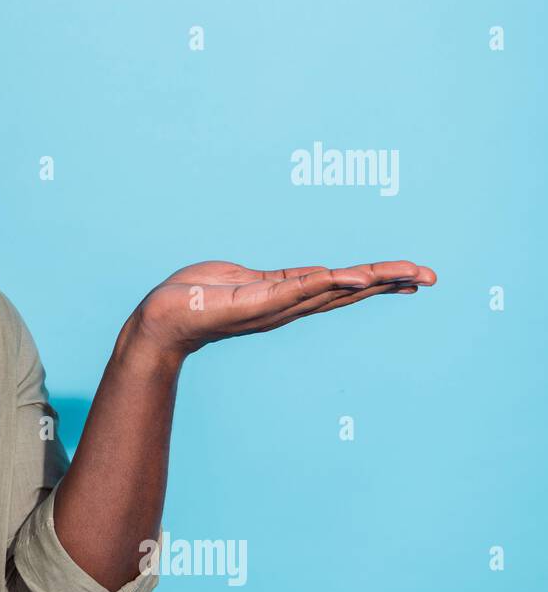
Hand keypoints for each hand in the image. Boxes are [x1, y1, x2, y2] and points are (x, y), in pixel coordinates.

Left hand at [130, 259, 438, 360]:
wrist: (160, 318)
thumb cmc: (196, 297)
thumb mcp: (246, 280)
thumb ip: (280, 279)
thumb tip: (311, 275)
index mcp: (288, 296)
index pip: (343, 287)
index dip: (379, 280)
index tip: (414, 277)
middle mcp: (287, 305)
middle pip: (349, 290)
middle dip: (390, 282)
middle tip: (430, 276)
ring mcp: (273, 305)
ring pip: (330, 290)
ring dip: (369, 280)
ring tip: (406, 273)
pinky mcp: (254, 302)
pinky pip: (294, 289)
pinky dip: (324, 283)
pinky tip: (351, 277)